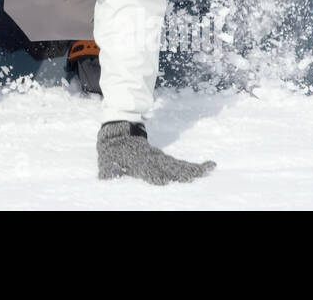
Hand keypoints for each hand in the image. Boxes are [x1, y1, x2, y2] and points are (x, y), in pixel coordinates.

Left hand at [97, 120, 215, 184]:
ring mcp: (158, 157)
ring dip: (193, 168)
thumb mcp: (106, 163)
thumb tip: (103, 178)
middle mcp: (152, 160)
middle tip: (203, 172)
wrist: (117, 132)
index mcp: (138, 162)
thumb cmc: (111, 151)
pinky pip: (177, 163)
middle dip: (185, 170)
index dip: (156, 176)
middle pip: (170, 167)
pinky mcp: (161, 157)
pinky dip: (190, 167)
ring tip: (210, 168)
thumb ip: (107, 172)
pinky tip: (201, 170)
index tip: (164, 181)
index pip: (150, 171)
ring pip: (177, 164)